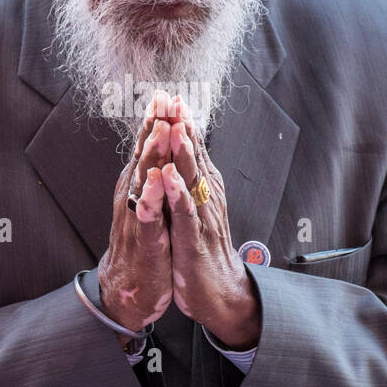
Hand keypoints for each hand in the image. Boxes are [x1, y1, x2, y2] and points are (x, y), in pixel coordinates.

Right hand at [97, 92, 173, 333]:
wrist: (130, 287)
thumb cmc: (144, 244)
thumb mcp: (150, 203)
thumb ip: (153, 176)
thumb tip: (161, 147)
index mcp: (139, 185)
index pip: (148, 147)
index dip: (156, 120)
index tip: (164, 93)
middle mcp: (134, 194)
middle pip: (144, 154)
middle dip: (153, 125)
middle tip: (161, 98)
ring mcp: (137, 215)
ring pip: (143, 178)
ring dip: (152, 153)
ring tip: (160, 129)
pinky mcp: (144, 238)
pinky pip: (147, 214)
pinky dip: (151, 196)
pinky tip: (156, 181)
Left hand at [161, 102, 260, 349]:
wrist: (218, 290)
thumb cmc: (203, 250)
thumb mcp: (195, 207)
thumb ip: (190, 179)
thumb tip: (184, 150)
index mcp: (203, 188)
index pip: (191, 149)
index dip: (181, 122)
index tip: (171, 96)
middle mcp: (205, 196)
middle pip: (193, 156)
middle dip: (182, 126)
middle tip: (173, 99)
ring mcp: (201, 216)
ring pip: (191, 178)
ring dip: (183, 152)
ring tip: (175, 127)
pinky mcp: (194, 238)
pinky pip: (185, 212)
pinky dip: (177, 193)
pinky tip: (169, 176)